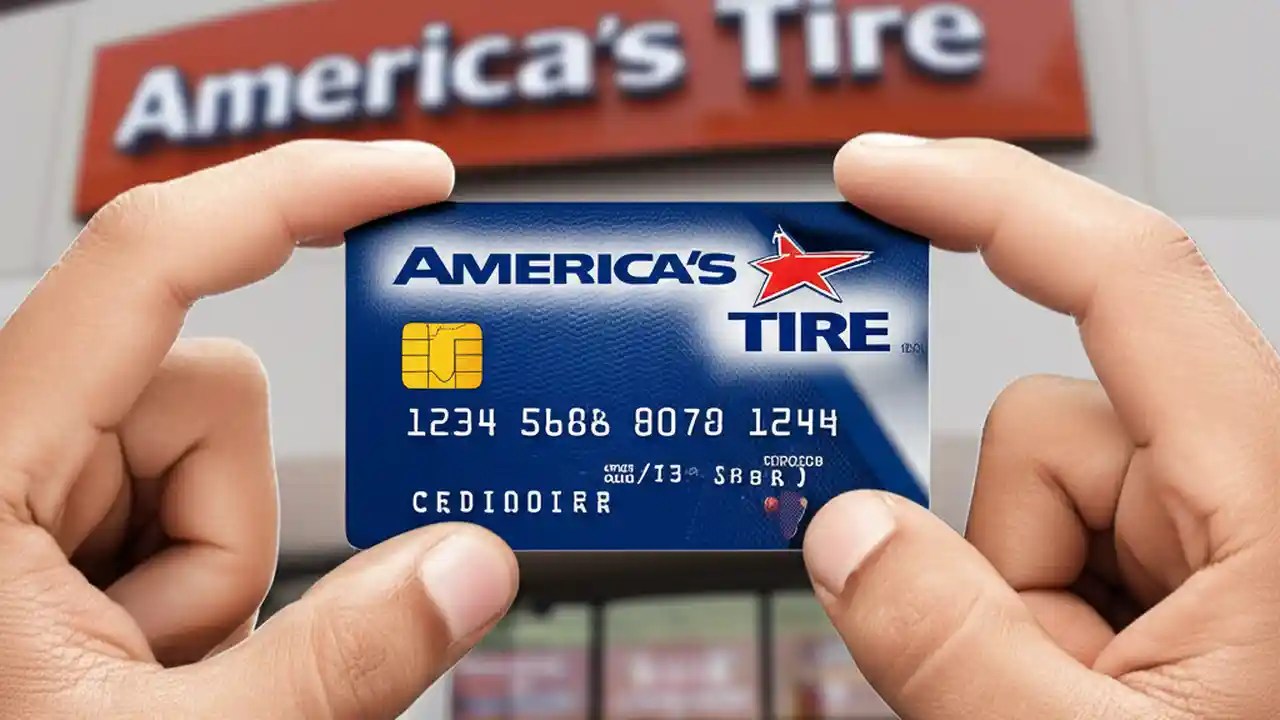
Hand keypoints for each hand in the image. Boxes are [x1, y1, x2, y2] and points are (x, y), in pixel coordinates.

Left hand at [0, 141, 517, 717]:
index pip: (154, 257)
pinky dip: (196, 583)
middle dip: (234, 527)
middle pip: (207, 392)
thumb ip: (336, 660)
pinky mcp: (53, 527)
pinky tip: (142, 662)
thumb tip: (470, 567)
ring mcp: (28, 487)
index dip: (298, 194)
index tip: (411, 182)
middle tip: (182, 650)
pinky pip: (183, 508)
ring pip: (205, 459)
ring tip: (150, 672)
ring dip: (216, 570)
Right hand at [804, 134, 1279, 718]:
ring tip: (1083, 704)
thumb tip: (845, 534)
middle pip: (1044, 432)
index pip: (1125, 281)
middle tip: (1037, 681)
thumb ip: (952, 647)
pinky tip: (1093, 693)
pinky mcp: (1204, 565)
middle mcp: (1259, 483)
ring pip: (1046, 501)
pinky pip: (1069, 548)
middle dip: (1007, 553)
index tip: (877, 178)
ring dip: (1030, 604)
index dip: (988, 202)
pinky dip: (1050, 617)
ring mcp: (1228, 525)